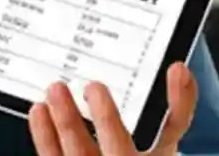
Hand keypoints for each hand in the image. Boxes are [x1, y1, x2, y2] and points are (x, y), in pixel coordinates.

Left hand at [28, 63, 196, 155]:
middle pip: (120, 150)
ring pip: (81, 155)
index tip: (175, 70)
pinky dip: (45, 136)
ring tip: (56, 90)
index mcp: (156, 153)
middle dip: (108, 119)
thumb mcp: (157, 133)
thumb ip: (170, 103)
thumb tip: (177, 69)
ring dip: (67, 122)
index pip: (173, 128)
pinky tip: (40, 110)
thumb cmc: (136, 151)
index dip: (178, 101)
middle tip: (95, 86)